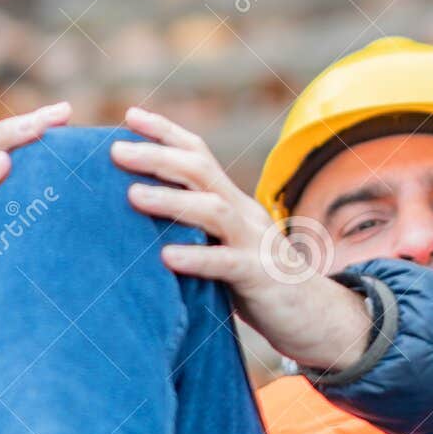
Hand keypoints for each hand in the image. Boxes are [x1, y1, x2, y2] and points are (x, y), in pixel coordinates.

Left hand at [112, 108, 370, 372]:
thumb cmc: (259, 285)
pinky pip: (227, 263)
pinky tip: (167, 257)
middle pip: (201, 171)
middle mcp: (244, 214)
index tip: (130, 115)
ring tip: (132, 196)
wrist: (317, 318)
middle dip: (158, 156)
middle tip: (115, 150)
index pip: (200, 155)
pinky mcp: (261, 277)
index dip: (166, 132)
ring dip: (171, 200)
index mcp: (234, 203)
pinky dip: (197, 258)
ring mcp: (255, 243)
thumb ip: (194, 233)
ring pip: (213, 210)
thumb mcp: (226, 248)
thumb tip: (138, 223)